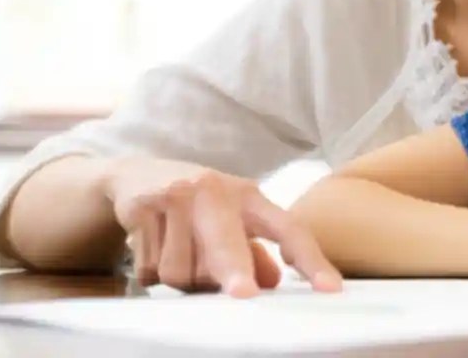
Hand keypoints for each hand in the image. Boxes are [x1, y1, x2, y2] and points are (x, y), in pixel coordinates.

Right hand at [104, 156, 341, 296]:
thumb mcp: (233, 220)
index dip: (311, 260)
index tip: (330, 289)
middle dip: (234, 269)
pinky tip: (153, 248)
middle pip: (227, 241)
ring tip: (178, 253)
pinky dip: (152, 273)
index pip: (288, 229)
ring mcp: (176, 196)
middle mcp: (215, 190)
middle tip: (244, 293)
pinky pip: (151, 266)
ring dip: (182, 279)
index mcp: (249, 196)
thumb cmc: (199, 205)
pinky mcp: (142, 207)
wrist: (138, 174)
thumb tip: (272, 283)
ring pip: (182, 269)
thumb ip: (254, 252)